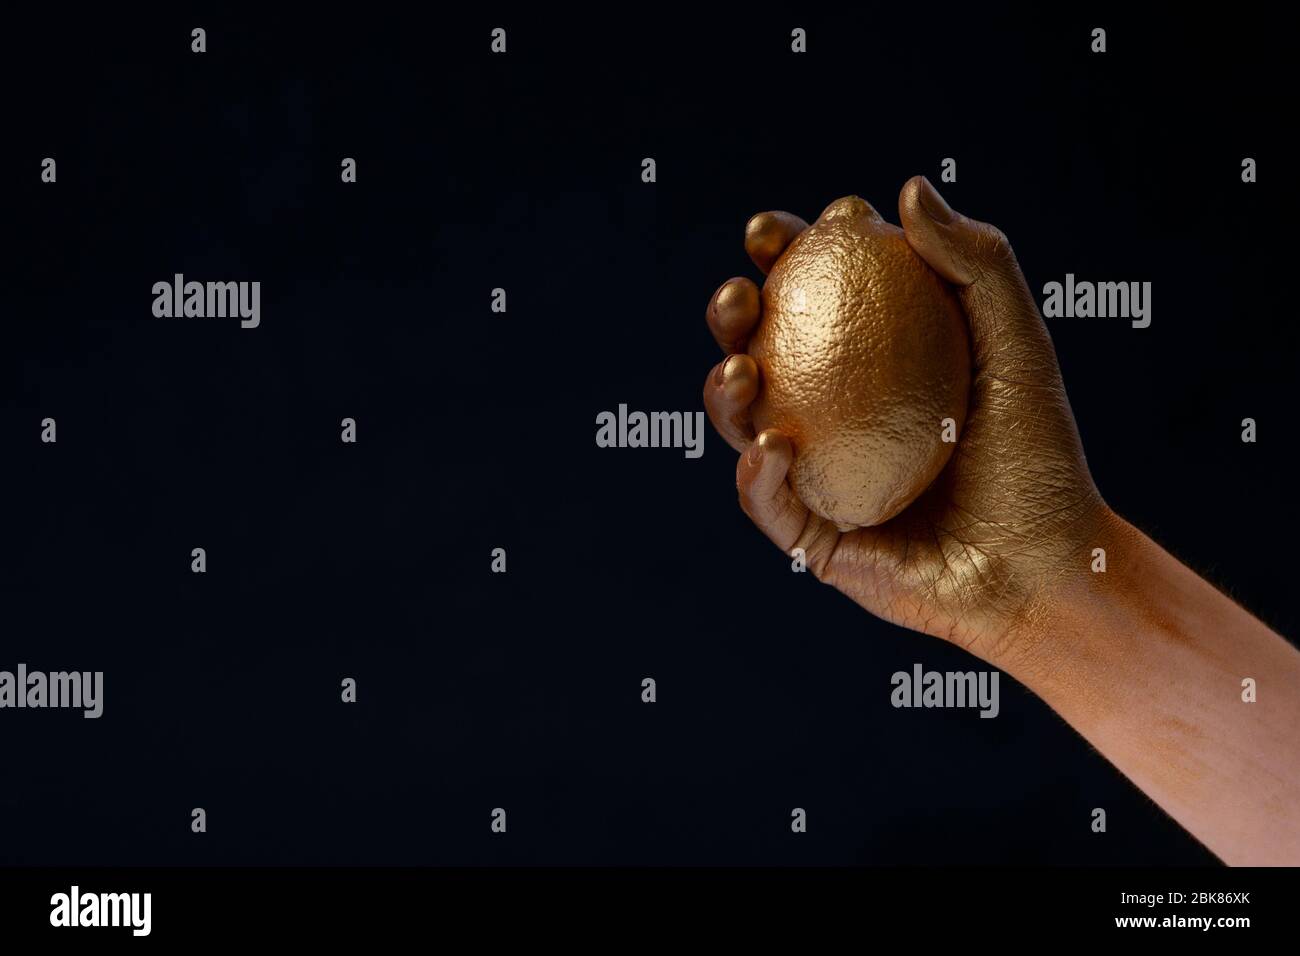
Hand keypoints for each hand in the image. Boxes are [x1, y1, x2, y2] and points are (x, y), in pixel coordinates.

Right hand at [704, 176, 1108, 666]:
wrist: (1051, 570)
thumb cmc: (1041, 457)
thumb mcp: (1016, 346)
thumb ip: (976, 263)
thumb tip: (907, 189)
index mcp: (877, 368)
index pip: (819, 300)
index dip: (789, 257)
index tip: (783, 230)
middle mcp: (838, 419)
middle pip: (765, 355)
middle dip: (734, 316)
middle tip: (740, 292)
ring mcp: (820, 480)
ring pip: (746, 427)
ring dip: (725, 392)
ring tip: (740, 366)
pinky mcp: (815, 543)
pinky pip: (772, 507)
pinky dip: (758, 476)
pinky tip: (770, 446)